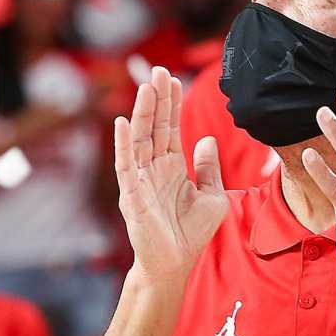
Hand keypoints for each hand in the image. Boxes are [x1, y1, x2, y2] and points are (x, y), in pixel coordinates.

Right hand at [113, 66, 227, 282]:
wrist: (175, 265)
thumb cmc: (191, 233)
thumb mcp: (212, 196)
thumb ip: (209, 168)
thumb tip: (209, 140)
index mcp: (172, 166)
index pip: (170, 127)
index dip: (172, 103)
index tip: (174, 78)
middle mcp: (154, 168)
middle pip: (154, 127)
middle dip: (157, 99)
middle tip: (159, 70)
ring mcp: (140, 180)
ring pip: (140, 140)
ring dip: (142, 113)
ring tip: (146, 87)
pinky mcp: (132, 195)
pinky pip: (126, 165)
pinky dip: (123, 143)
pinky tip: (123, 122)